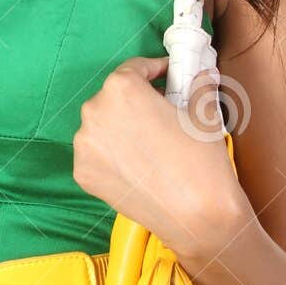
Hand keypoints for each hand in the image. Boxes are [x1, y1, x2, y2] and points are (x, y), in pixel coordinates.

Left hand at [71, 55, 251, 263]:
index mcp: (121, 88)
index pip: (134, 69)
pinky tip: (135, 165)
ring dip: (120, 128)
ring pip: (102, 126)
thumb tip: (202, 74)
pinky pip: (96, 154)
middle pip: (114, 98)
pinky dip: (112, 155)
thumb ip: (198, 86)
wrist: (197, 216)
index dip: (153, 70)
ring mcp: (83, 145)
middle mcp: (93, 111)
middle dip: (136, 101)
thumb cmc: (201, 159)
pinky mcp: (82, 173)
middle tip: (160, 112)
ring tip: (148, 142)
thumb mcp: (203, 114)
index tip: (166, 76)